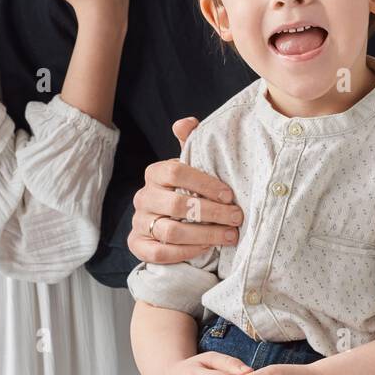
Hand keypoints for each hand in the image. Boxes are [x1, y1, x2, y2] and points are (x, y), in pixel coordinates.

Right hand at [127, 122, 244, 265]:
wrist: (173, 224)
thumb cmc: (188, 191)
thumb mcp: (192, 168)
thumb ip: (190, 145)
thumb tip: (185, 122)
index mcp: (155, 173)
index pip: (176, 171)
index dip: (205, 183)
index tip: (229, 194)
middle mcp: (143, 196)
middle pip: (176, 204)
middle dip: (212, 212)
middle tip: (236, 218)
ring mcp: (139, 221)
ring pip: (170, 230)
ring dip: (205, 234)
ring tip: (229, 235)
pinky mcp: (138, 245)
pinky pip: (159, 252)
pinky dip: (186, 252)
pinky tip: (207, 248)